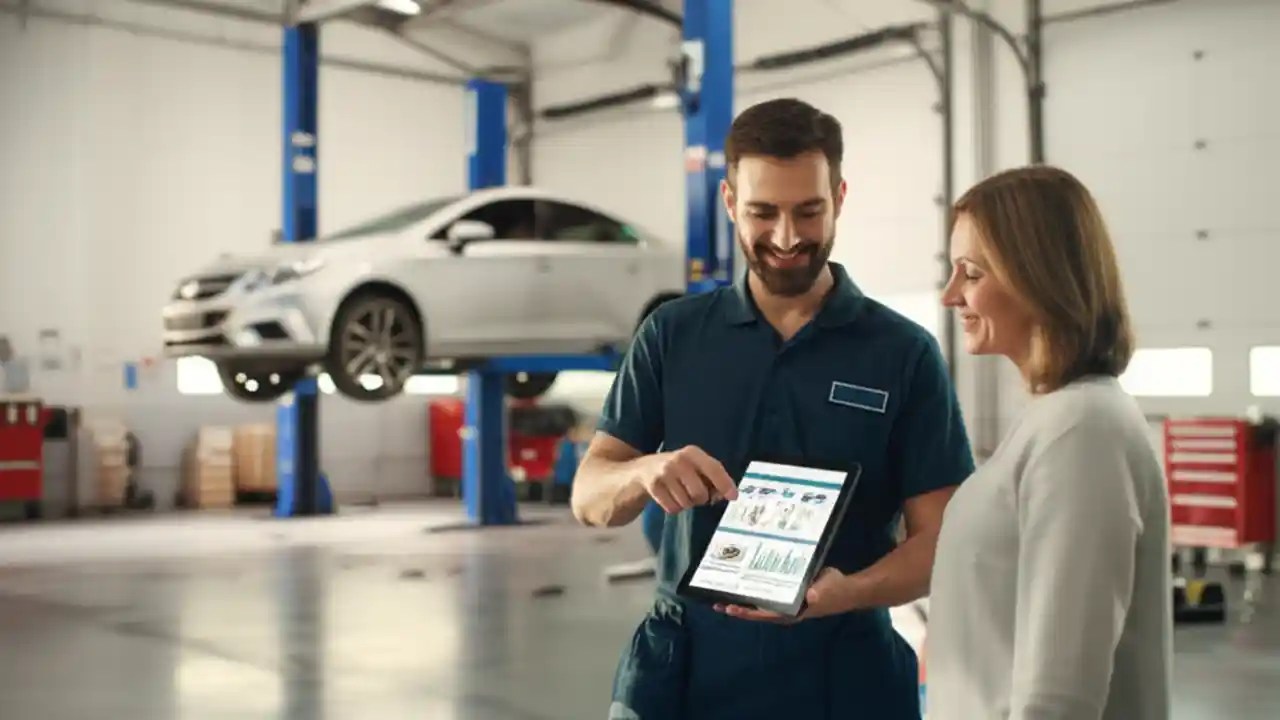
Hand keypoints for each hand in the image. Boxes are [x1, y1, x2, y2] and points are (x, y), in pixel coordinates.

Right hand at [640, 446, 738, 513]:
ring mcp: (664, 473)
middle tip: (693, 494)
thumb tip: (724, 495)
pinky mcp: (653, 486)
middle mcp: (678, 460)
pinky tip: (668, 497)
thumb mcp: (692, 467)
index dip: (725, 483)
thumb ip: (710, 478)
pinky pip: (673, 508)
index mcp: (692, 452)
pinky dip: (673, 508)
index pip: (714, 468)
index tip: (733, 497)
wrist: (639, 471)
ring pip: (686, 503)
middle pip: (700, 492)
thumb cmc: (674, 471)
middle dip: (699, 499)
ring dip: (685, 504)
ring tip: (678, 493)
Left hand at [714, 568, 855, 622]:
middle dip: (738, 607)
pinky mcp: (788, 593)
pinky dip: (755, 589)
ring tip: (723, 594)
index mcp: (792, 612)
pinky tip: (745, 580)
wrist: (847, 589)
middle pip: (757, 612)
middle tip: (716, 602)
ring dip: (744, 599)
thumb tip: (811, 597)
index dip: (747, 613)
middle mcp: (785, 610)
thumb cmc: (834, 590)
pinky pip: (768, 593)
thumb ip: (818, 593)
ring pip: (760, 603)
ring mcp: (786, 602)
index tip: (730, 608)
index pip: (764, 615)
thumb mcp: (826, 590)